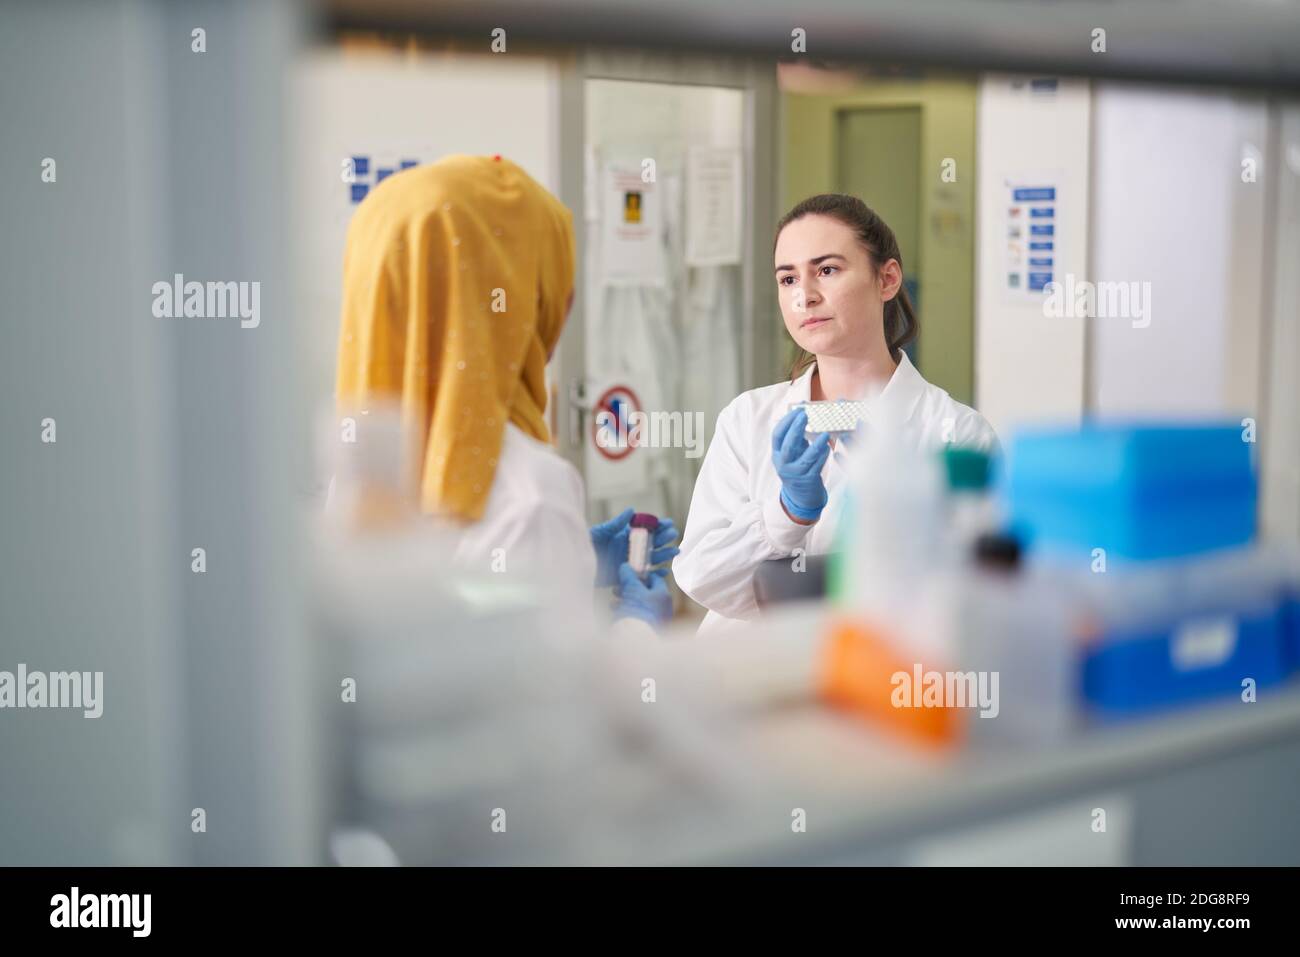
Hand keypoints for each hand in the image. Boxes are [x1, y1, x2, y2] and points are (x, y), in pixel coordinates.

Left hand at [591, 509, 680, 586]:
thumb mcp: (601, 532)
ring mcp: (629, 562)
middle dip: (664, 539)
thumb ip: (616, 523)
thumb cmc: (587, 545)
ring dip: (664, 555)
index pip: (645, 529)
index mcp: (625, 535)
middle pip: (651, 543)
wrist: (576, 565)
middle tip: (673, 535)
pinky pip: (644, 575)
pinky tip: (664, 572)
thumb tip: (632, 510)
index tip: (668, 523)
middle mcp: (629, 548)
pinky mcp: (627, 575)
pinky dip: (654, 574)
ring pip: (651, 558)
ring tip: (675, 551)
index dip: (658, 526)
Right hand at [614, 562, 672, 627]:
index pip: (655, 578)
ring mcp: (657, 620)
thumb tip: (626, 567)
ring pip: (640, 606)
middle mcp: (663, 607)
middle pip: (646, 593)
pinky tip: (616, 614)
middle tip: (617, 589)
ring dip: (626, 602)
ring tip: (614, 602)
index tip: (629, 575)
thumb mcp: (631, 588)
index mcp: (663, 594)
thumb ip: (629, 576)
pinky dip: (628, 614)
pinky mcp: (649, 630)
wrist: (637, 640)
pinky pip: (638, 618)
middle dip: (629, 590)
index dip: (641, 575)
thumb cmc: (637, 610)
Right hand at [771, 408, 831, 522]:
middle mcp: (783, 464)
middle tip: (805, 414)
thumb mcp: (793, 452)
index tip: (798, 409)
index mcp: (777, 454)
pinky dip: (822, 455)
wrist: (800, 496)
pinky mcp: (807, 480)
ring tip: (825, 433)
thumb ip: (796, 437)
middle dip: (796, 428)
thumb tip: (803, 413)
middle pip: (787, 445)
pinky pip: (816, 466)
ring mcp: (795, 473)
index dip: (786, 421)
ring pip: (804, 458)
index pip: (777, 435)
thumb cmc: (798, 467)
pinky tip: (828, 447)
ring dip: (815, 445)